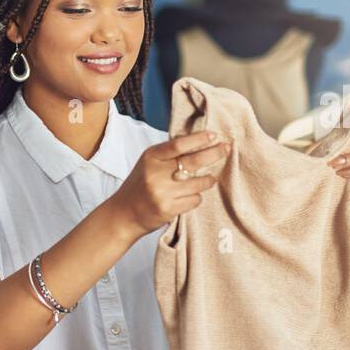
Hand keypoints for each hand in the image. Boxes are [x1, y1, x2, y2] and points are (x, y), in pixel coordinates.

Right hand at [112, 130, 229, 236]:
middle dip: (215, 153)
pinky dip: (195, 198)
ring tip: (208, 180)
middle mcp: (156, 173)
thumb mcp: (148, 164)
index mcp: (151, 157)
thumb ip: (168, 154)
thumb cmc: (139, 186)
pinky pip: (195, 200)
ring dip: (208, 180)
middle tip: (226, 148)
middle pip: (194, 161)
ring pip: (199, 183)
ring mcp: (162, 192)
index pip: (179, 144)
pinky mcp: (168, 209)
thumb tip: (200, 142)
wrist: (123, 214)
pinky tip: (188, 197)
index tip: (214, 135)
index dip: (199, 139)